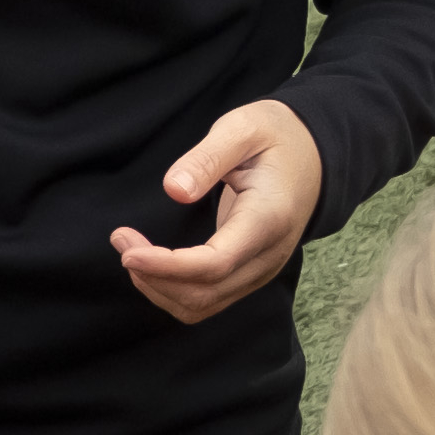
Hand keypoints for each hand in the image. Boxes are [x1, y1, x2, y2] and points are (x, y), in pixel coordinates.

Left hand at [116, 100, 321, 324]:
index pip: (215, 263)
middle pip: (204, 294)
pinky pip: (207, 300)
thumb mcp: (243, 128)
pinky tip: (152, 264)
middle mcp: (268, 255)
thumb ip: (208, 157)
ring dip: (159, 288)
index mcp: (268, 219)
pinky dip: (172, 290)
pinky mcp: (250, 274)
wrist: (314, 156)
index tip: (128, 252)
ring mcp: (261, 270)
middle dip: (153, 276)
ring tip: (130, 250)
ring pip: (203, 305)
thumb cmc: (276, 137)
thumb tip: (174, 189)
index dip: (167, 266)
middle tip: (120, 239)